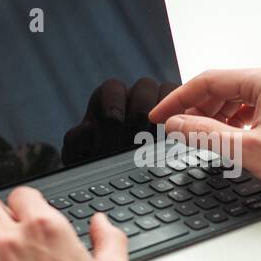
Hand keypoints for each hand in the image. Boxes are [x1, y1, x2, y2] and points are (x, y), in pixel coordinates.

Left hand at [61, 77, 178, 165]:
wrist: (112, 175)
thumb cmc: (93, 160)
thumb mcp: (77, 153)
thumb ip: (76, 141)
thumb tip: (87, 129)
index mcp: (107, 99)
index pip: (113, 88)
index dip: (114, 101)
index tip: (113, 119)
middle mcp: (133, 97)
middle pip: (144, 85)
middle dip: (141, 105)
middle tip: (137, 129)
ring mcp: (157, 105)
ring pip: (167, 91)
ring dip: (165, 109)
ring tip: (158, 135)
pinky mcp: (176, 115)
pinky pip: (185, 105)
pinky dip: (182, 116)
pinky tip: (174, 137)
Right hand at [148, 68, 260, 198]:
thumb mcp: (246, 150)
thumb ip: (205, 133)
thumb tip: (176, 124)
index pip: (209, 81)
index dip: (178, 99)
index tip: (160, 116)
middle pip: (223, 87)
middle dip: (196, 107)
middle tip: (174, 127)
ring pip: (238, 97)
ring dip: (215, 114)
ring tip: (197, 133)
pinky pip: (254, 107)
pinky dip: (235, 119)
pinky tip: (227, 136)